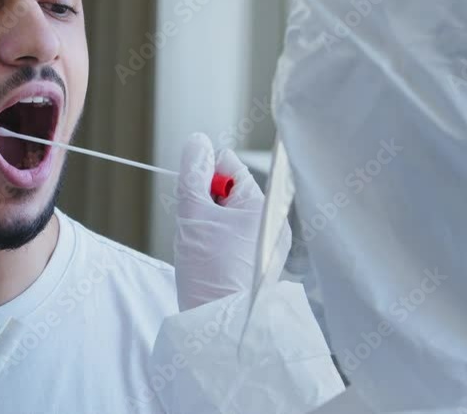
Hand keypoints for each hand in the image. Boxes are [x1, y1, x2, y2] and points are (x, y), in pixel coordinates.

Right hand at [174, 133, 264, 310]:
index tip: (195, 203)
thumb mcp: (193, 214)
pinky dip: (218, 244)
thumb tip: (197, 142)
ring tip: (205, 251)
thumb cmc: (211, 273)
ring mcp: (270, 242)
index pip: (228, 164)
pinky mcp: (262, 260)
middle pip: (228, 190)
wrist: (221, 323)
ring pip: (229, 216)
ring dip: (210, 226)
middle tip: (199, 231)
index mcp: (263, 203)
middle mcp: (273, 219)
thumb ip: (193, 173)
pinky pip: (234, 238)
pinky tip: (212, 263)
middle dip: (205, 204)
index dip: (203, 178)